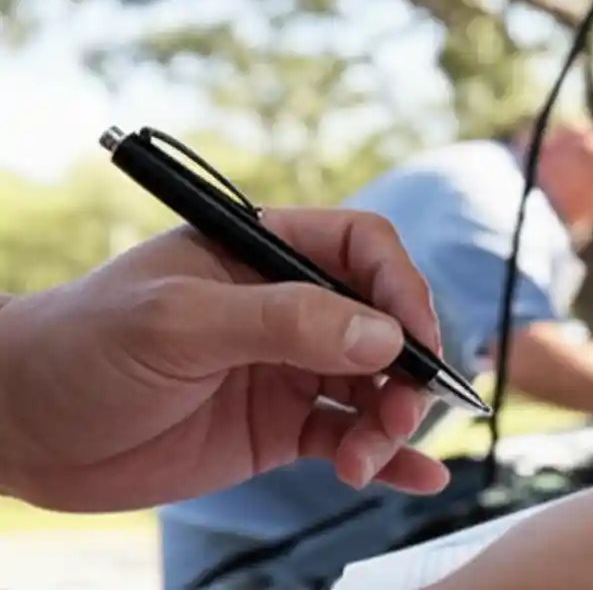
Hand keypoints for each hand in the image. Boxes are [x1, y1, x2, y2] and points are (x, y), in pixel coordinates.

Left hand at [0, 209, 448, 511]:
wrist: (20, 427)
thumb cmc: (80, 347)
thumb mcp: (179, 323)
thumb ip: (283, 323)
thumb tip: (382, 337)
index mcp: (264, 253)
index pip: (362, 249)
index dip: (400, 287)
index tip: (414, 339)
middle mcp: (287, 307)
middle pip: (383, 322)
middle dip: (405, 368)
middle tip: (398, 413)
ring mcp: (286, 368)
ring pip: (373, 386)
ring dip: (391, 421)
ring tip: (365, 460)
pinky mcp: (278, 427)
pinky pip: (347, 436)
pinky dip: (387, 459)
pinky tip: (417, 479)